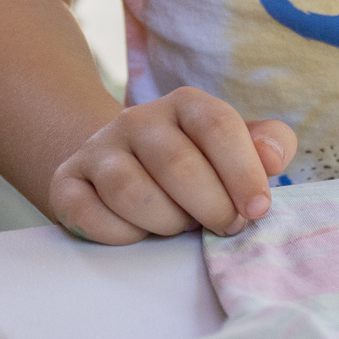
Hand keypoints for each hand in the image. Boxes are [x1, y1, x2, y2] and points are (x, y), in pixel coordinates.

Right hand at [46, 86, 297, 242]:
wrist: (123, 167)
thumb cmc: (197, 163)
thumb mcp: (237, 147)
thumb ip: (268, 144)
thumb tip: (272, 159)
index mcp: (186, 103)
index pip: (218, 126)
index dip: (243, 172)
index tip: (258, 210)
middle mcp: (138, 119)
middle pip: (177, 165)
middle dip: (211, 207)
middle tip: (224, 227)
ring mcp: (98, 150)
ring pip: (132, 192)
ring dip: (167, 223)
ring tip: (181, 226)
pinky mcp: (67, 183)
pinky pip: (92, 216)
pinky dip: (123, 235)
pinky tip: (141, 234)